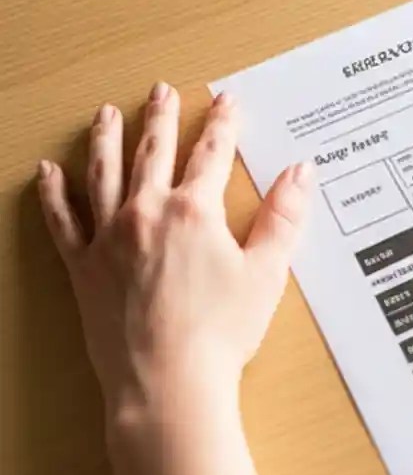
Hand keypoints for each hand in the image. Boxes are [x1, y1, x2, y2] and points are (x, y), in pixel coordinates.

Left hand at [37, 82, 311, 421]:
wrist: (168, 382)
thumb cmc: (222, 333)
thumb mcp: (267, 273)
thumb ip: (284, 218)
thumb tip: (301, 171)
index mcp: (195, 212)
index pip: (212, 154)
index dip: (223, 124)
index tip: (226, 102)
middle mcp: (147, 213)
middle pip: (154, 152)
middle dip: (161, 118)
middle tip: (161, 92)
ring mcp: (109, 237)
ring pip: (104, 173)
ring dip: (107, 138)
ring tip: (107, 113)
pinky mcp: (83, 266)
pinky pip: (62, 221)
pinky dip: (54, 193)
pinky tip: (48, 172)